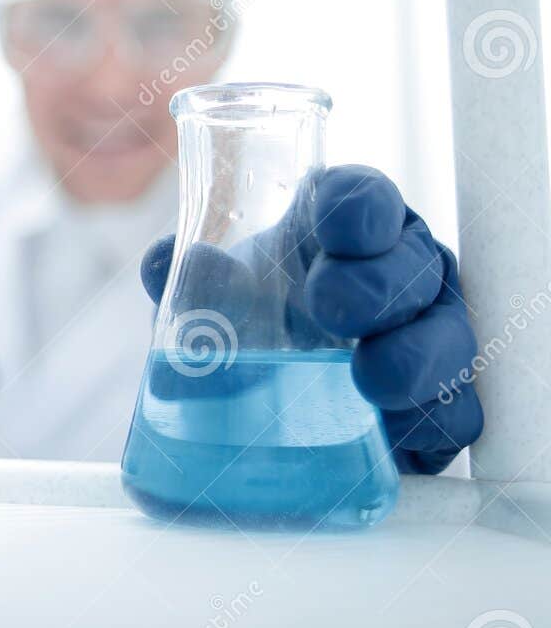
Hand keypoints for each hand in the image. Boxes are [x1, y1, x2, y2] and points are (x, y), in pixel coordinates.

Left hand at [140, 165, 482, 473]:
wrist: (283, 400)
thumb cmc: (256, 321)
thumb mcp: (215, 299)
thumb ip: (189, 281)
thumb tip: (168, 264)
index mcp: (343, 229)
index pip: (362, 196)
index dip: (356, 206)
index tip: (333, 229)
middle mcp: (399, 273)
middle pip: (414, 262)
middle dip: (376, 283)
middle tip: (328, 307)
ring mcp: (429, 337)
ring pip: (449, 337)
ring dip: (411, 356)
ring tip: (368, 379)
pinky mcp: (441, 407)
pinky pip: (458, 414)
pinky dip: (431, 422)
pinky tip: (397, 431)